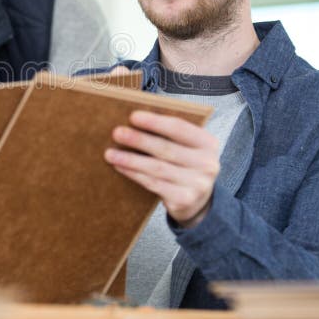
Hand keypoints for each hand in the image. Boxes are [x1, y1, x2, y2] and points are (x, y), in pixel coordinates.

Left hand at [105, 110, 219, 227]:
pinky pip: (153, 183)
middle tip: (117, 133)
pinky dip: (134, 174)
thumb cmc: (185, 166)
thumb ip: (170, 136)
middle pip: (166, 148)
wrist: (198, 202)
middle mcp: (207, 163)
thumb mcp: (187, 148)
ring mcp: (197, 184)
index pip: (180, 128)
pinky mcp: (184, 199)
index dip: (155, 122)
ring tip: (110, 153)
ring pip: (157, 168)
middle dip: (138, 140)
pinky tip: (120, 167)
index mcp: (208, 143)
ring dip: (131, 159)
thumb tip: (134, 122)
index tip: (133, 116)